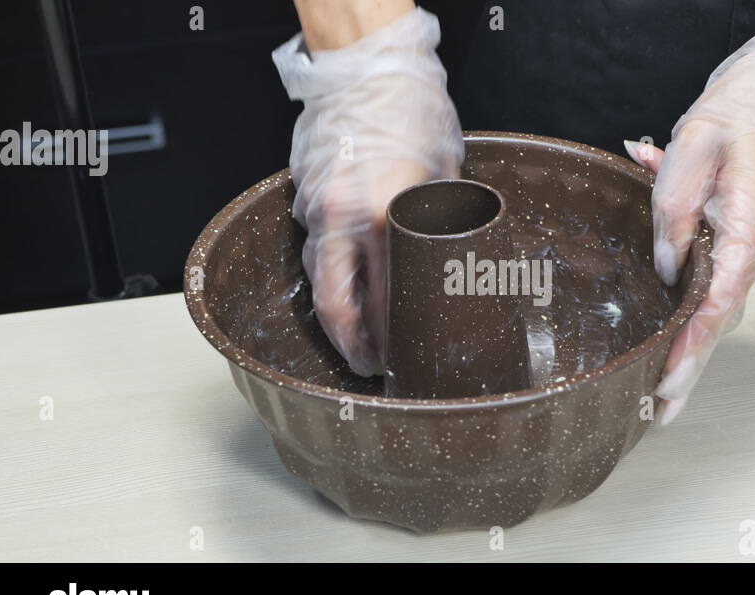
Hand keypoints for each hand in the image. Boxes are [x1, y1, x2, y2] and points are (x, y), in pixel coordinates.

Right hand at [273, 8, 463, 375]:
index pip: (383, 300)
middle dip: (351, 345)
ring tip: (357, 340)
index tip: (402, 356)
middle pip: (336, 306)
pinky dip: (328, 279)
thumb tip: (450, 255)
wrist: (364, 67)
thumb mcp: (444, 172)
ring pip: (319, 281)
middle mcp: (342, 219)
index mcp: (384, 216)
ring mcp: (317, 209)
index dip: (391, 337)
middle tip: (371, 366)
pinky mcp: (304, 197)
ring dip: (337, 317)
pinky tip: (344, 291)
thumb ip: (442, 220)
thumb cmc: (412, 111)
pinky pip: (315, 250)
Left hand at [626, 20, 754, 423]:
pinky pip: (731, 270)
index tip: (668, 380)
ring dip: (698, 336)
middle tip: (664, 409)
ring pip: (729, 297)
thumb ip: (673, 207)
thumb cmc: (751, 104)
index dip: (693, 344)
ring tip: (665, 376)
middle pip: (727, 313)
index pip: (720, 297)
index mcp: (753, 218)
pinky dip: (706, 300)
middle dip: (694, 362)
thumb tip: (664, 265)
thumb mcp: (696, 143)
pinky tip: (678, 317)